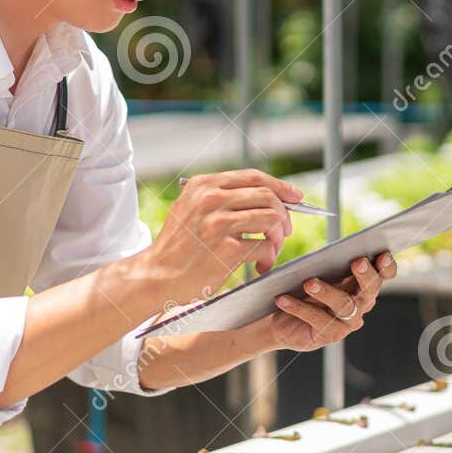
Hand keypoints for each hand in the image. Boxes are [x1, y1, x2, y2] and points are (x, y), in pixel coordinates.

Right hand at [141, 169, 300, 302]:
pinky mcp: (226, 249)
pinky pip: (264, 247)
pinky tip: (261, 266)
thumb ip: (222, 197)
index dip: (280, 186)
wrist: (156, 275)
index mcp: (204, 185)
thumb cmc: (179, 245)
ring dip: (278, 238)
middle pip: (267, 196)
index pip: (253, 177)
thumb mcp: (191, 208)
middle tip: (284, 231)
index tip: (295, 197)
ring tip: (270, 250)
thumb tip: (269, 195)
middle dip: (284, 214)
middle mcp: (211, 199)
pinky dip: (269, 258)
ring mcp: (219, 223)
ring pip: (271, 219)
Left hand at [261, 253, 397, 351]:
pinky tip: (283, 299)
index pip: (384, 275)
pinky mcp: (329, 336)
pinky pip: (317, 320)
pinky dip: (299, 308)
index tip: (383, 255)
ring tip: (309, 283)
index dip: (387, 266)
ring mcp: (347, 322)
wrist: (281, 320)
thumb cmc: (302, 289)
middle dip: (366, 275)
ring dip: (327, 292)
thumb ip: (330, 263)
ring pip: (344, 305)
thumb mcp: (318, 272)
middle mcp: (361, 304)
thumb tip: (330, 252)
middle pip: (370, 290)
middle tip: (357, 262)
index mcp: (362, 284)